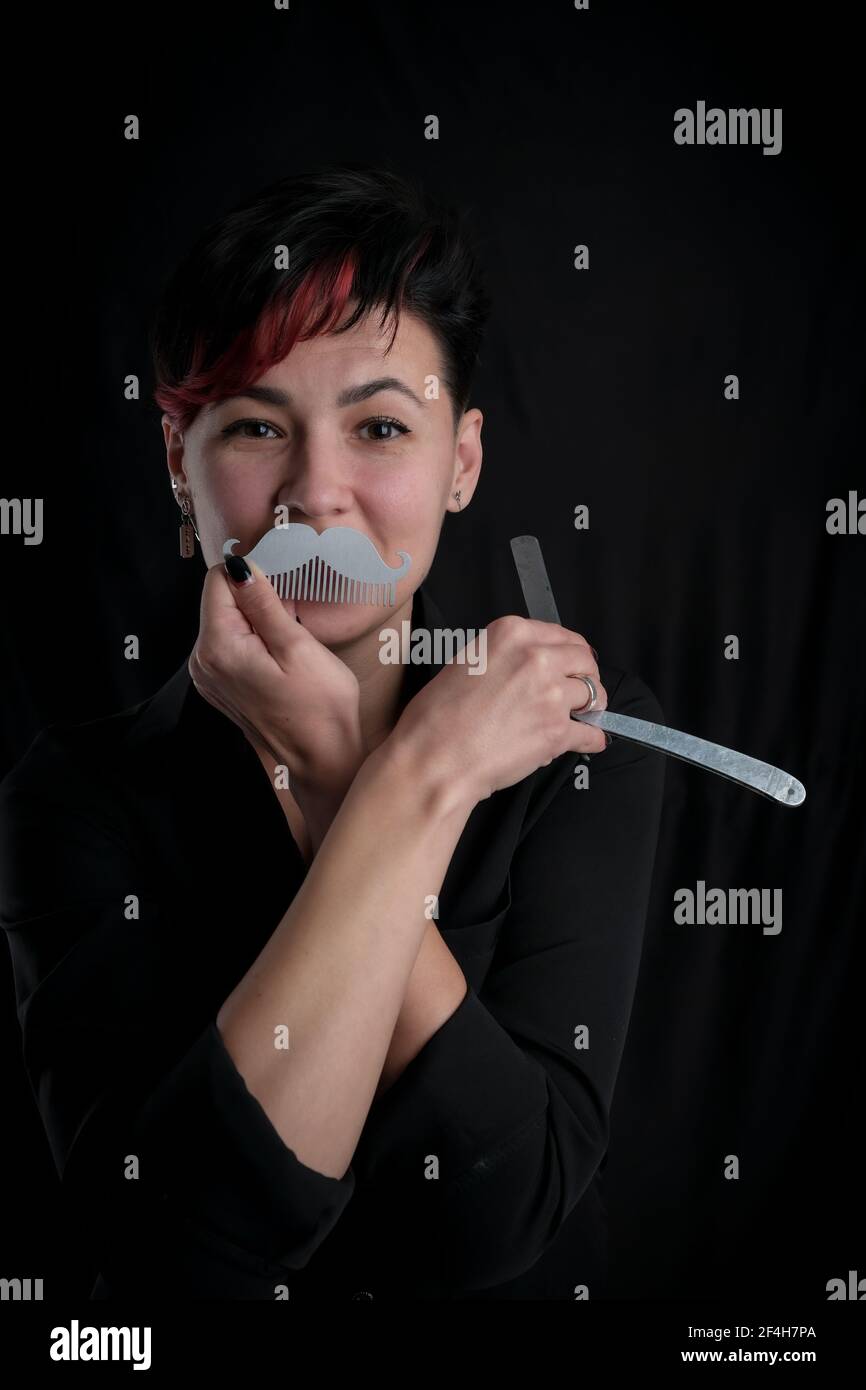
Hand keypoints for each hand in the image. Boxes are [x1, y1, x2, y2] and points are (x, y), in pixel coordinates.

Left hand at [188, 558, 363, 798]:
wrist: (322, 757)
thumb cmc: (319, 706)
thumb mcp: (296, 645)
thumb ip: (263, 603)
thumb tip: (240, 566)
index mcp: (218, 647)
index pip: (217, 581)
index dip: (251, 573)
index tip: (282, 584)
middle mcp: (203, 662)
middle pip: (219, 601)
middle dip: (253, 597)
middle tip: (292, 615)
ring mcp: (209, 678)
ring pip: (225, 622)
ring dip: (255, 618)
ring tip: (289, 637)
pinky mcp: (221, 688)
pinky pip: (230, 646)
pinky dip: (252, 639)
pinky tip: (279, 656)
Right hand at [390, 615, 608, 804]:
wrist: (434, 759)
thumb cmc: (436, 718)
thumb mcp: (465, 662)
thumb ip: (503, 656)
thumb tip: (526, 667)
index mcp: (511, 634)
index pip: (562, 635)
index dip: (570, 653)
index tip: (572, 664)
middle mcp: (535, 658)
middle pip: (585, 660)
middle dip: (587, 675)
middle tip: (581, 689)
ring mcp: (550, 695)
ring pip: (594, 694)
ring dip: (590, 707)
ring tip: (581, 716)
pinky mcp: (557, 731)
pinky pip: (591, 733)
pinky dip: (592, 738)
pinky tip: (588, 740)